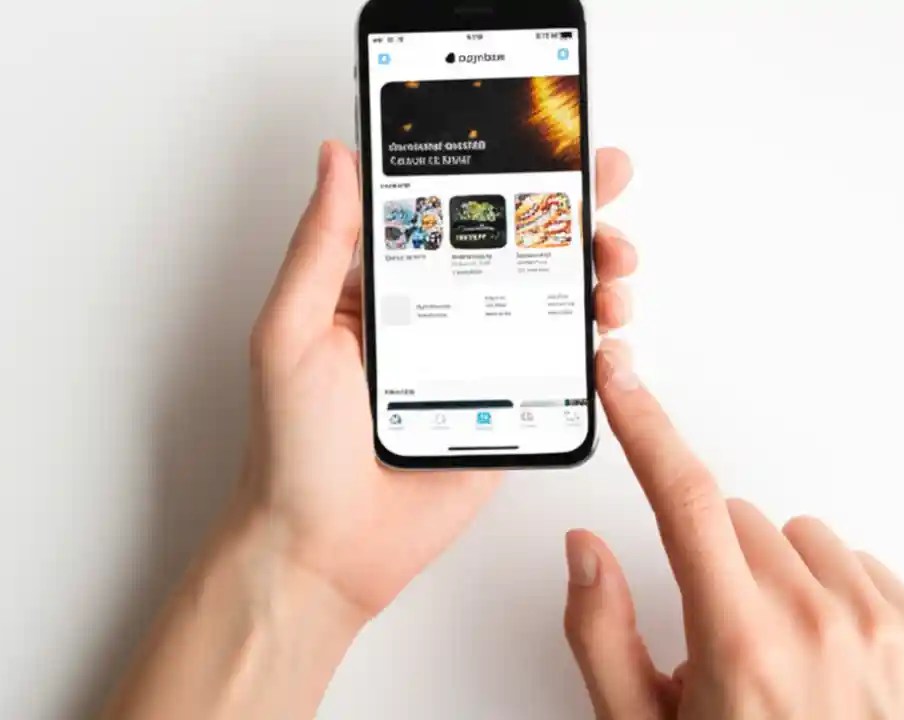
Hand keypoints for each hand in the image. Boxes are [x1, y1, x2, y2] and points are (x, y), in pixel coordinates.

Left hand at [239, 140, 636, 619]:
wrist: (323, 548)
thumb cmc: (293, 446)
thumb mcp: (290, 330)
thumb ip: (321, 245)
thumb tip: (336, 157)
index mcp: (386, 287)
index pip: (455, 213)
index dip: (506, 177)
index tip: (552, 147)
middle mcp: (439, 317)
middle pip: (517, 249)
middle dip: (571, 218)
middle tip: (604, 199)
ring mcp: (478, 362)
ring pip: (549, 303)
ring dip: (593, 275)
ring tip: (613, 273)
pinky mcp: (507, 409)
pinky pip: (560, 369)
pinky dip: (595, 346)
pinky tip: (607, 333)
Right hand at [563, 346, 903, 718]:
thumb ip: (601, 634)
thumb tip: (587, 550)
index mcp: (737, 639)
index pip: (680, 501)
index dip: (646, 430)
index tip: (626, 382)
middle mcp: (816, 622)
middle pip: (736, 520)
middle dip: (713, 561)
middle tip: (716, 634)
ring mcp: (878, 627)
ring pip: (798, 537)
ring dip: (776, 575)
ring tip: (775, 649)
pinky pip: (859, 565)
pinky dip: (834, 596)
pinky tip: (824, 654)